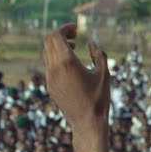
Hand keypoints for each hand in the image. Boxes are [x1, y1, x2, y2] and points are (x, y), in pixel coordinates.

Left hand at [42, 24, 109, 151]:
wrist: (87, 123)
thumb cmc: (98, 99)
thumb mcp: (104, 74)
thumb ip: (99, 55)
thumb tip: (92, 43)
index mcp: (66, 62)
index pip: (55, 36)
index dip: (65, 28)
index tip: (76, 29)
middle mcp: (54, 68)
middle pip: (48, 41)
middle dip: (60, 35)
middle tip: (75, 36)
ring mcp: (50, 78)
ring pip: (47, 53)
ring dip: (58, 47)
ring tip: (73, 48)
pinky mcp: (50, 86)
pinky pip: (49, 65)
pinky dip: (56, 58)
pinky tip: (71, 65)